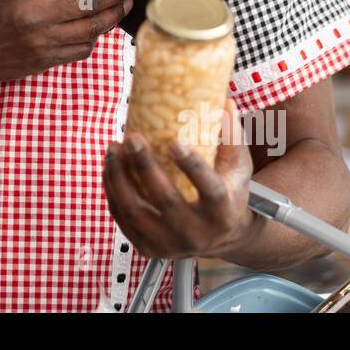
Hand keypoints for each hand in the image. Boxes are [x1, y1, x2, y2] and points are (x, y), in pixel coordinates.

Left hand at [102, 97, 256, 259]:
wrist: (220, 237)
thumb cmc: (228, 193)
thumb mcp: (238, 168)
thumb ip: (231, 136)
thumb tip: (225, 101)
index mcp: (223, 213)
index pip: (210, 190)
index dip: (192, 167)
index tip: (175, 142)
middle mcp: (197, 234)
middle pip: (165, 200)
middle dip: (144, 165)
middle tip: (132, 137)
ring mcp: (170, 244)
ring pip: (135, 211)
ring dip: (119, 177)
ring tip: (114, 148)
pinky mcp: (148, 248)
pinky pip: (122, 218)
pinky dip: (113, 190)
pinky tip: (111, 167)